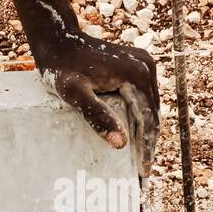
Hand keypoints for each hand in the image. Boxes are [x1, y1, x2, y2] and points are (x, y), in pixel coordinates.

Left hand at [33, 30, 159, 178]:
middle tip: (143, 170)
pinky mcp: (138, 64)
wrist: (59, 40)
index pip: (148, 120)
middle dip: (149, 142)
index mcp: (136, 75)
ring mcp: (144, 63)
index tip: (143, 171)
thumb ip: (97, 116)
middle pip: (153, 114)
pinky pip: (144, 96)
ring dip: (147, 131)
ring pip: (151, 106)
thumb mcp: (74, 94)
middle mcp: (146, 67)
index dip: (146, 148)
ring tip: (141, 156)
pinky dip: (141, 116)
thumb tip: (121, 144)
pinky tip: (134, 133)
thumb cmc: (62, 68)